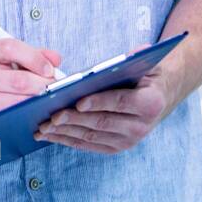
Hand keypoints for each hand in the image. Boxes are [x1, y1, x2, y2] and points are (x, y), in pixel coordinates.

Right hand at [0, 38, 61, 138]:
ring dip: (38, 103)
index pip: (10, 48)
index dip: (34, 58)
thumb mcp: (13, 62)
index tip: (50, 69)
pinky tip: (36, 114)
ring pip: (18, 103)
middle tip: (56, 89)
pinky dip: (28, 117)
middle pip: (19, 80)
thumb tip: (56, 59)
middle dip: (43, 86)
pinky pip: (12, 120)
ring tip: (48, 102)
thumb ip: (36, 56)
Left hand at [33, 58, 176, 153]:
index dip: (99, 102)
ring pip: (92, 136)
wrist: (158, 100)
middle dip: (75, 119)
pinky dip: (67, 140)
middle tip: (52, 116)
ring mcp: (128, 141)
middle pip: (102, 122)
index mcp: (150, 103)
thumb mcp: (145, 65)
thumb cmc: (144, 78)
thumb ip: (138, 59)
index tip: (78, 102)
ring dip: (65, 132)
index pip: (121, 102)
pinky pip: (88, 145)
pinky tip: (50, 134)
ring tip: (44, 127)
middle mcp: (141, 127)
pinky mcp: (115, 148)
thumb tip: (133, 53)